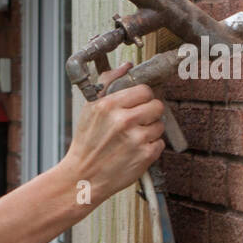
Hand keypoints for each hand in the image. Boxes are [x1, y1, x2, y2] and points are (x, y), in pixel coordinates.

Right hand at [59, 62, 165, 206]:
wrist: (83, 177)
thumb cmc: (86, 143)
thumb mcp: (89, 109)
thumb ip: (107, 83)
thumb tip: (127, 66)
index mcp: (109, 106)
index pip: (144, 90)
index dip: (142, 98)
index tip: (136, 105)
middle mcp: (123, 121)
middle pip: (157, 106)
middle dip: (149, 113)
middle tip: (136, 122)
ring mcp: (136, 139)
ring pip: (160, 125)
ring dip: (150, 131)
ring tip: (132, 139)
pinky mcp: (145, 156)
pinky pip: (160, 143)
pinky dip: (150, 147)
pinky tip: (134, 151)